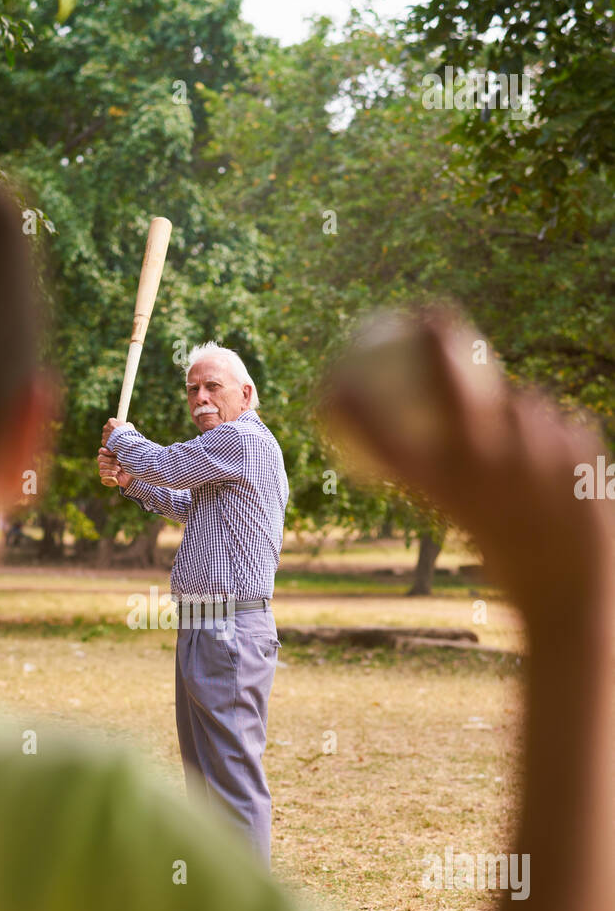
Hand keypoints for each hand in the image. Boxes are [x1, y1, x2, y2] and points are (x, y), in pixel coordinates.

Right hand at [98, 448, 132, 490]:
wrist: (130, 475)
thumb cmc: (127, 463)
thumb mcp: (124, 456)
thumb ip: (119, 450)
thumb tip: (114, 444)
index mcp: (107, 454)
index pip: (101, 450)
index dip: (105, 451)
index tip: (114, 454)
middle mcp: (103, 460)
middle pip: (100, 458)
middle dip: (110, 460)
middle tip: (118, 462)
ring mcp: (103, 468)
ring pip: (101, 465)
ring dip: (111, 466)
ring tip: (119, 468)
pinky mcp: (104, 476)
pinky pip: (101, 473)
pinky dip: (109, 472)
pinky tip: (115, 473)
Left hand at [102, 417, 133, 447]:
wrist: (124, 442)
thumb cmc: (127, 433)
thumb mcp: (130, 426)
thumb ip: (127, 424)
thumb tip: (127, 424)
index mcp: (111, 421)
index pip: (112, 422)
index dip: (116, 425)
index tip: (119, 428)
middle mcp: (106, 427)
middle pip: (108, 428)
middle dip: (112, 432)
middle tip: (118, 435)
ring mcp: (104, 434)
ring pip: (106, 436)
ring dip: (110, 438)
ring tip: (117, 442)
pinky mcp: (103, 442)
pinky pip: (105, 442)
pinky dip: (109, 444)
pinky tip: (114, 446)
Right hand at [323, 305, 612, 626]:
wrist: (571, 595)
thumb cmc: (508, 558)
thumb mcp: (466, 517)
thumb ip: (453, 466)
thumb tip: (419, 425)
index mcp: (444, 490)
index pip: (382, 438)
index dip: (351, 407)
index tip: (332, 385)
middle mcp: (483, 465)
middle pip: (450, 378)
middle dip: (435, 336)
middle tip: (429, 315)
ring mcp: (533, 449)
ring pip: (522, 401)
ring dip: (520, 416)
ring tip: (531, 461)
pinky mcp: (578, 446)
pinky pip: (560, 422)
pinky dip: (557, 442)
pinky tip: (563, 478)